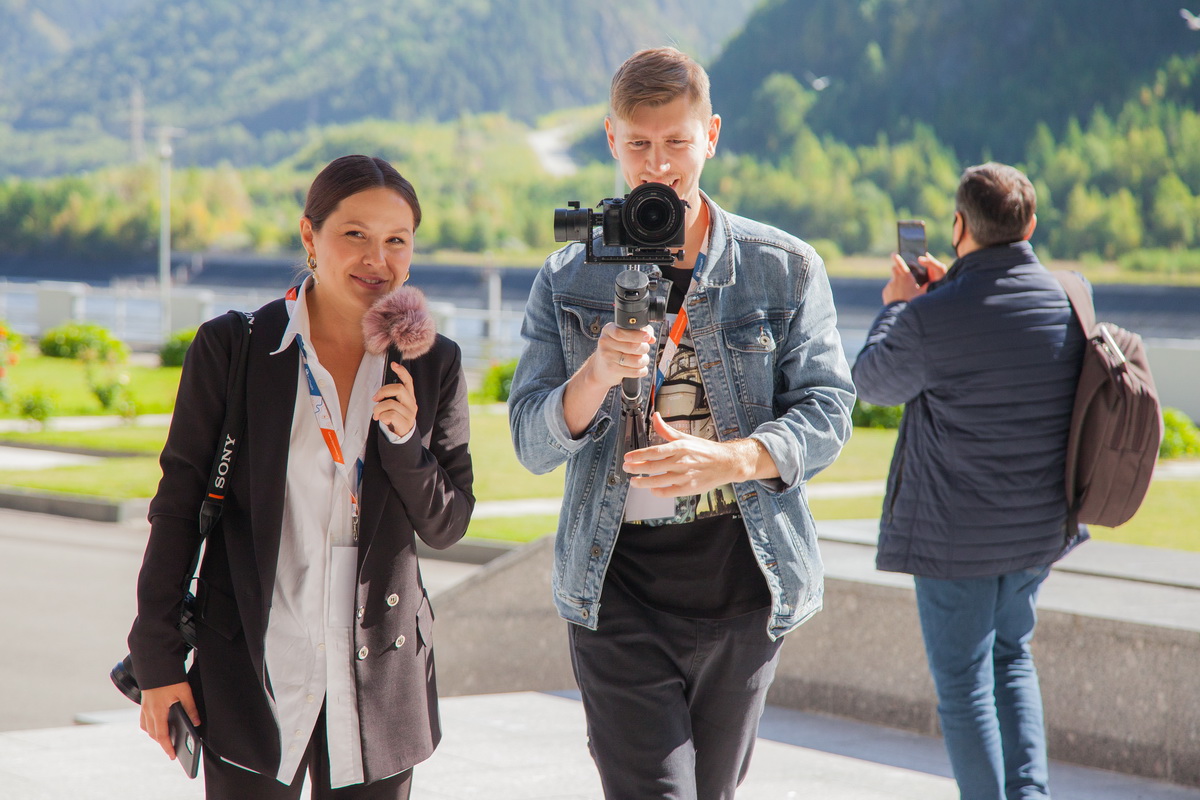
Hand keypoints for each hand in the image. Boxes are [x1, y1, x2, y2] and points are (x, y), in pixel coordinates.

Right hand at [140, 682, 199, 758]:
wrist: (156, 664)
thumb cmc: (170, 678)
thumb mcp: (184, 692)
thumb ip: (190, 708)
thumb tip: (196, 722)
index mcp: (158, 711)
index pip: (162, 735)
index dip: (167, 747)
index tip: (172, 755)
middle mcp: (148, 711)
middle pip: (153, 733)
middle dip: (162, 742)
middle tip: (171, 748)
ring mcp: (144, 707)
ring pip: (147, 727)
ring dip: (155, 734)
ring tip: (166, 738)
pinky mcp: (143, 703)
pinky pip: (144, 720)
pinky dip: (150, 726)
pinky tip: (158, 724)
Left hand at [372, 362, 417, 436]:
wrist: (403, 436)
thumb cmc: (397, 418)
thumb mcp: (396, 405)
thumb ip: (391, 397)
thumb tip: (378, 395)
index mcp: (409, 397)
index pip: (408, 381)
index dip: (402, 371)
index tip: (394, 364)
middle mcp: (412, 403)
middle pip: (398, 389)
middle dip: (383, 391)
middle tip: (375, 398)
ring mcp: (410, 414)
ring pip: (391, 403)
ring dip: (378, 409)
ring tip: (376, 414)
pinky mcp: (405, 423)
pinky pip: (390, 415)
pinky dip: (382, 417)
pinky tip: (382, 420)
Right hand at [584, 323, 655, 389]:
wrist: (601, 367)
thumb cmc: (616, 348)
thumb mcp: (623, 336)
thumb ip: (639, 332)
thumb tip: (651, 338)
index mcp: (608, 330)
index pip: (622, 332)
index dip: (637, 335)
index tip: (647, 337)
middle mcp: (605, 343)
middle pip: (632, 346)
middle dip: (644, 348)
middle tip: (645, 349)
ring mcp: (608, 357)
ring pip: (636, 360)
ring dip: (644, 360)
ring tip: (642, 359)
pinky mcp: (612, 370)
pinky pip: (635, 371)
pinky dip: (642, 370)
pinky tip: (640, 368)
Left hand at [623, 413, 764, 496]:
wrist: (726, 463)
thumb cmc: (705, 450)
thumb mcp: (686, 437)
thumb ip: (667, 430)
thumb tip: (655, 416)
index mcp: (680, 447)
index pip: (654, 452)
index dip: (638, 455)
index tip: (627, 457)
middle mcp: (681, 461)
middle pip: (653, 467)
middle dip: (636, 468)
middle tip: (626, 468)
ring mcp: (685, 476)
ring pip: (658, 481)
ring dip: (643, 482)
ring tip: (633, 482)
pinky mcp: (689, 488)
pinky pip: (668, 492)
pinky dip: (658, 491)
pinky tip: (651, 489)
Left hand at [882, 252, 947, 303]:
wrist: (899, 315)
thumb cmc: (914, 303)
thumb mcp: (924, 293)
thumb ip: (927, 284)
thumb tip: (931, 280)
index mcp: (906, 277)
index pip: (900, 264)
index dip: (897, 258)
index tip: (894, 254)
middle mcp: (896, 280)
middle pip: (895, 269)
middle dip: (898, 270)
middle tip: (904, 276)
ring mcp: (889, 286)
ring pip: (893, 280)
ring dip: (898, 283)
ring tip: (904, 293)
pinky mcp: (885, 292)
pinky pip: (890, 288)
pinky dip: (894, 291)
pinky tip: (899, 298)